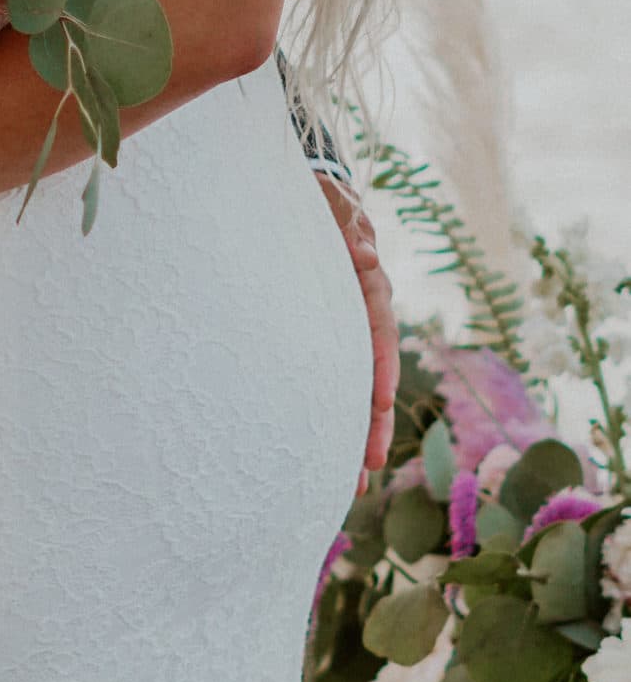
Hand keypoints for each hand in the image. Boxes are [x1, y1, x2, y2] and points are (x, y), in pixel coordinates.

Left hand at [317, 175, 397, 487]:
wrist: (300, 198)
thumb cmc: (314, 197)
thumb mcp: (328, 200)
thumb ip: (344, 222)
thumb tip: (363, 253)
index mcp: (366, 282)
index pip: (378, 326)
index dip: (380, 363)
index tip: (380, 401)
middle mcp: (361, 312)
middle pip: (373, 372)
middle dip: (374, 420)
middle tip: (369, 464)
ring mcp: (343, 330)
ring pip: (355, 388)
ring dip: (355, 432)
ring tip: (349, 483)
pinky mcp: (324, 340)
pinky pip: (331, 383)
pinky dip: (331, 417)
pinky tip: (325, 457)